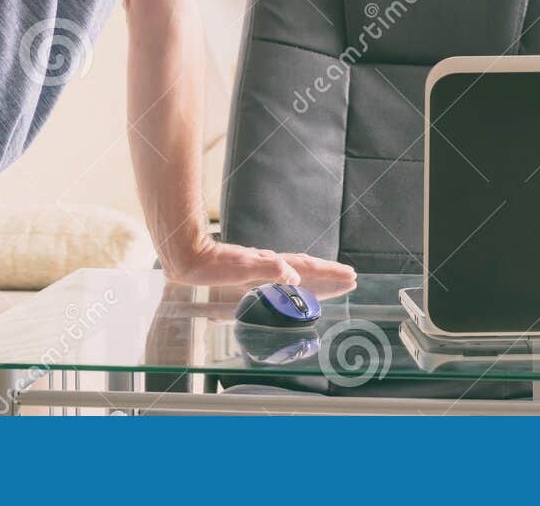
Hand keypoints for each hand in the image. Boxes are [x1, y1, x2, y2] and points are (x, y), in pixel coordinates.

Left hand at [162, 237, 356, 291]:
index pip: (307, 268)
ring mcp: (262, 268)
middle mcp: (270, 266)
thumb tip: (293, 275)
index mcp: (270, 266)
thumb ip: (267, 269)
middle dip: (330, 275)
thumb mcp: (239, 268)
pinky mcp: (252, 272)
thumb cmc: (210, 265)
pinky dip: (298, 280)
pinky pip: (283, 277)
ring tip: (335, 281)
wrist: (187, 256)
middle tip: (353, 279)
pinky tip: (298, 285)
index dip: (329, 273)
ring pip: (297, 272)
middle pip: (307, 269)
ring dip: (317, 277)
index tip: (350, 276)